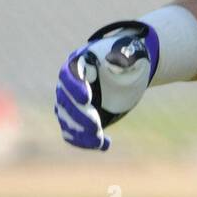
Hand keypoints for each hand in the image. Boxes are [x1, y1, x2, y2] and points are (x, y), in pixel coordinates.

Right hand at [54, 20, 158, 151]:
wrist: (129, 70)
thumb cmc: (128, 56)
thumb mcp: (130, 52)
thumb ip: (124, 56)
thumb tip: (119, 61)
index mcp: (78, 63)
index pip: (69, 76)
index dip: (74, 87)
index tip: (87, 98)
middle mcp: (69, 85)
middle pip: (66, 102)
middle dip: (80, 116)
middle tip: (96, 126)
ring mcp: (72, 103)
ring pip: (67, 121)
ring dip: (81, 133)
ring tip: (99, 141)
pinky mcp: (79, 119)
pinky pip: (74, 133)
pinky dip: (86, 142)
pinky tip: (104, 144)